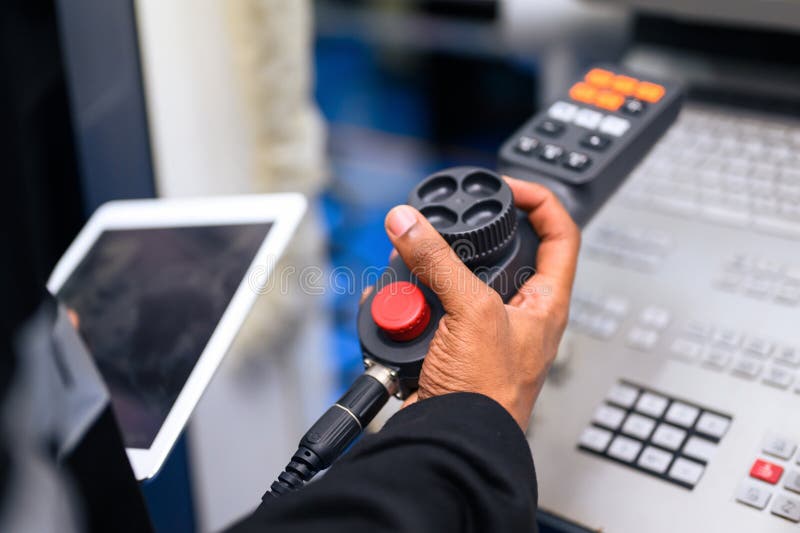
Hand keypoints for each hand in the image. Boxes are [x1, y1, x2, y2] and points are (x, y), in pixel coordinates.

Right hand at [382, 177, 579, 429]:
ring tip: (407, 272)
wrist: (451, 443)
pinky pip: (424, 308)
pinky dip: (405, 302)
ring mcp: (478, 328)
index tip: (506, 186)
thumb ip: (440, 263)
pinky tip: (393, 304)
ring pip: (450, 280)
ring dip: (423, 275)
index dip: (539, 201)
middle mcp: (515, 312)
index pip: (560, 233)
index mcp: (545, 302)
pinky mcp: (446, 342)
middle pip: (493, 253)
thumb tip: (410, 223)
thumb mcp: (471, 314)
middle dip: (457, 243)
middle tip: (435, 231)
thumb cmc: (487, 396)